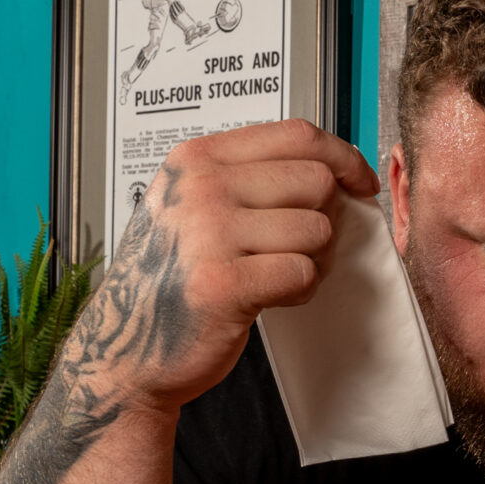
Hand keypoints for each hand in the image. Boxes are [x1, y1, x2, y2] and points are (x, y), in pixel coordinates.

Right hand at [84, 118, 379, 416]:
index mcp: (197, 159)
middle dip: (323, 217)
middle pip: (315, 180)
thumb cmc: (169, 280)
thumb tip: (333, 168)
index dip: (343, 157)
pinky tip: (269, 297)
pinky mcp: (224, 284)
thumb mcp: (194, 207)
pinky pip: (303, 272)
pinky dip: (299, 291)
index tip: (358, 181)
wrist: (126, 348)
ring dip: (311, 259)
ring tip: (274, 273)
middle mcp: (200, 188)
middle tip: (296, 245)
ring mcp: (208, 234)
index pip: (296, 135)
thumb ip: (251, 178)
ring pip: (316, 229)